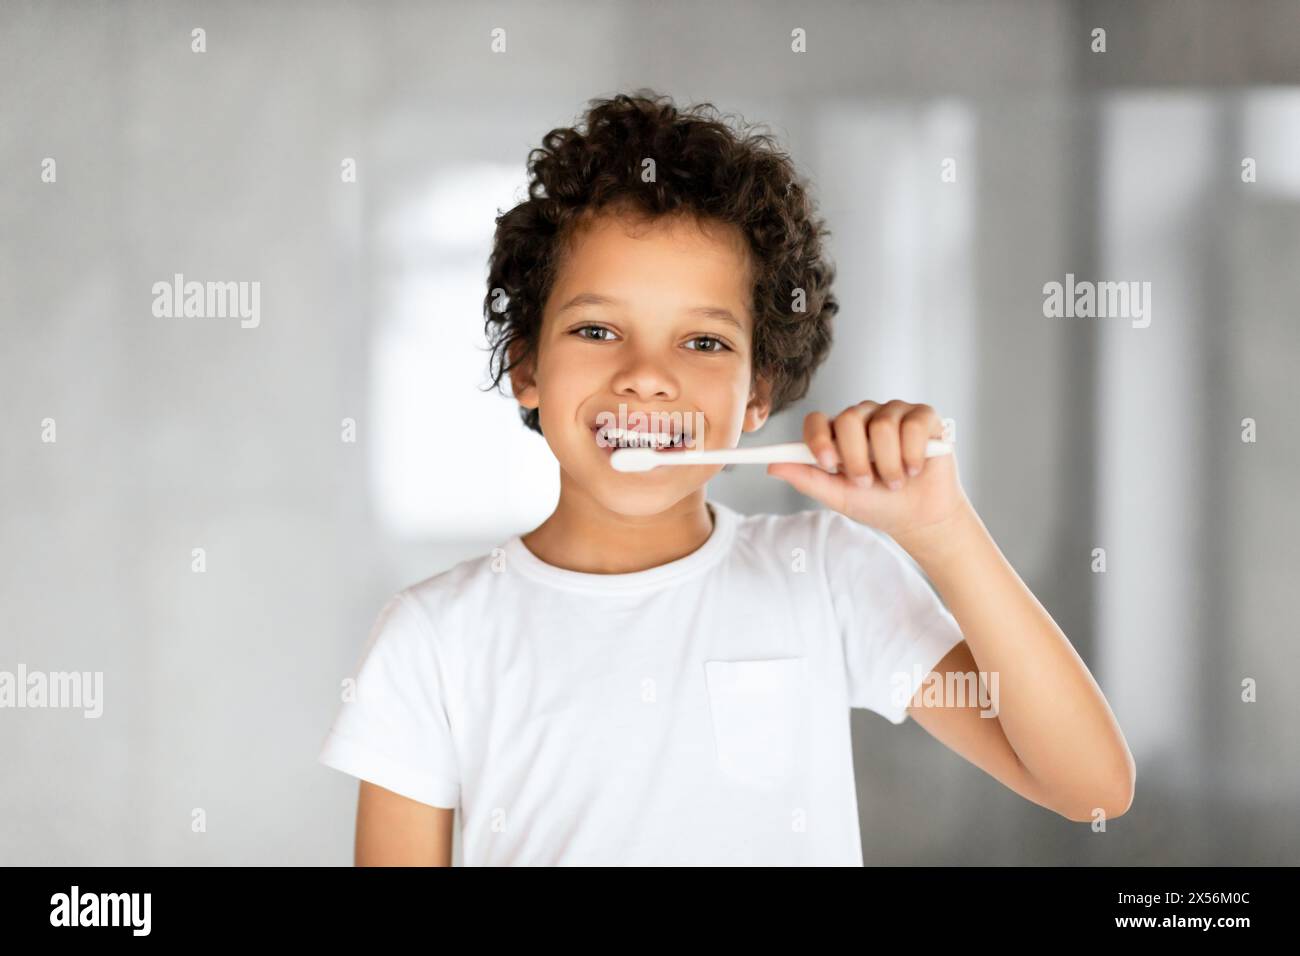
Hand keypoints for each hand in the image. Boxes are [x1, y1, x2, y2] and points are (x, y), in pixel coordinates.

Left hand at [765, 400, 971, 542]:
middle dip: (856, 458)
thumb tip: (773, 467)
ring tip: (895, 482)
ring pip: (882, 425)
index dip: (818, 438)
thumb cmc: (878, 504)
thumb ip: (808, 479)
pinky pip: (912, 425)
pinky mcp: (923, 417)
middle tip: (866, 482)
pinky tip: (915, 469)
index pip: (817, 421)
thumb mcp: (839, 496)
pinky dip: (913, 455)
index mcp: (838, 435)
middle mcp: (863, 418)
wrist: (919, 518)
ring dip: (888, 464)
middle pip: (848, 419)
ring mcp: (893, 414)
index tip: (826, 462)